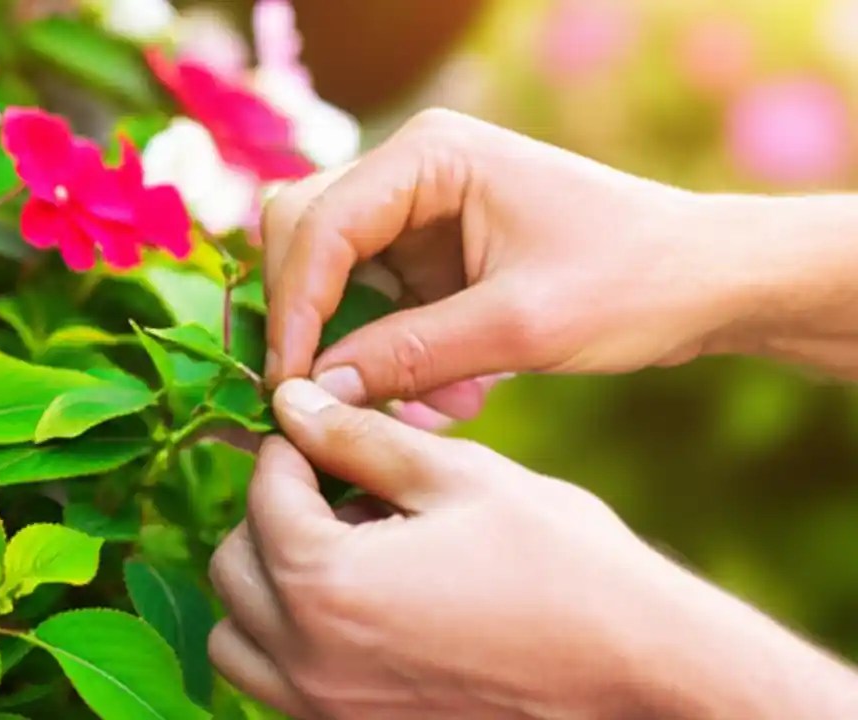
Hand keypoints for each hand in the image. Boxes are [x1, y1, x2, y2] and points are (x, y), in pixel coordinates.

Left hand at [209, 379, 857, 718]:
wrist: (639, 672)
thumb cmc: (560, 565)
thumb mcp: (458, 477)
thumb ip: (358, 439)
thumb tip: (295, 402)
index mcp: (324, 583)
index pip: (264, 492)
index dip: (294, 445)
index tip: (328, 429)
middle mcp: (308, 658)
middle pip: (234, 562)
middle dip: (274, 513)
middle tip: (341, 489)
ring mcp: (327, 708)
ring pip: (239, 636)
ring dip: (268, 584)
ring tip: (342, 553)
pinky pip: (280, 683)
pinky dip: (291, 640)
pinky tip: (363, 608)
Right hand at [262, 109, 753, 405]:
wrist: (707, 282)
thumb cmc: (631, 283)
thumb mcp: (517, 328)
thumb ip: (407, 356)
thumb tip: (313, 394)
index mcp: (431, 155)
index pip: (319, 223)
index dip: (293, 307)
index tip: (290, 385)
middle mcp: (412, 171)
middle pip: (305, 238)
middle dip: (310, 323)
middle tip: (329, 400)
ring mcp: (418, 211)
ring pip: (332, 277)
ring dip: (356, 347)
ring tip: (430, 405)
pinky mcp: (432, 253)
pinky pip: (375, 303)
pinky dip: (390, 354)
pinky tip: (450, 396)